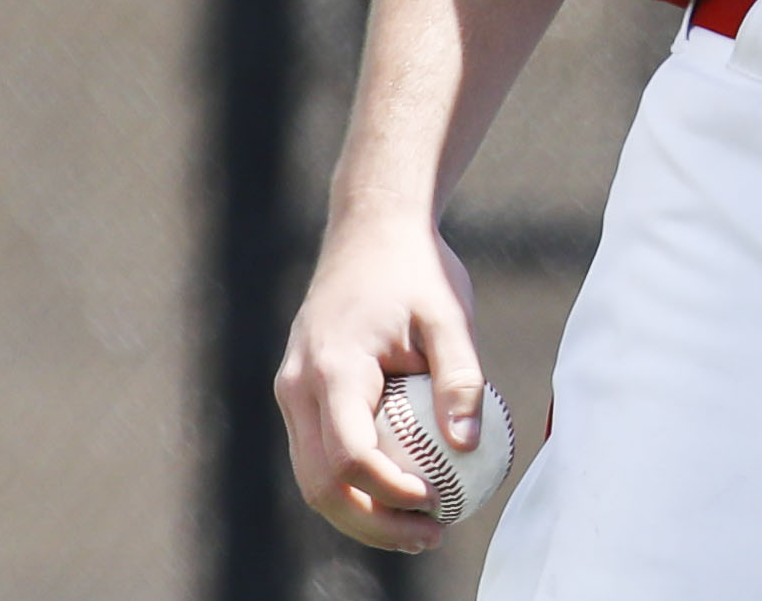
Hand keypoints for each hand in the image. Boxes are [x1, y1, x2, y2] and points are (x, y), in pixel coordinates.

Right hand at [276, 213, 486, 553]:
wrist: (369, 229)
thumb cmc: (415, 269)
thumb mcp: (450, 314)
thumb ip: (460, 377)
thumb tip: (468, 446)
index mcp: (332, 365)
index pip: (347, 453)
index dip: (387, 491)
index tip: (436, 502)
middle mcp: (298, 385)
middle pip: (320, 482)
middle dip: (372, 522)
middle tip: (434, 533)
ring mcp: (292, 392)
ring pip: (312, 478)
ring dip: (361, 513)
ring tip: (423, 529)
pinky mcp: (302, 396)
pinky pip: (320, 455)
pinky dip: (355, 486)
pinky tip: (405, 496)